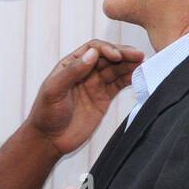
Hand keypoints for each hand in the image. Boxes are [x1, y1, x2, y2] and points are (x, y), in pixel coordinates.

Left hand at [27, 39, 143, 156]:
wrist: (50, 139)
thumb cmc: (45, 113)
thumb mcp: (54, 90)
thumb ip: (72, 71)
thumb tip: (93, 53)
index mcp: (71, 64)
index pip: (93, 49)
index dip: (107, 49)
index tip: (117, 56)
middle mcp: (85, 71)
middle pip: (108, 57)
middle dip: (124, 54)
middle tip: (139, 55)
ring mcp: (95, 85)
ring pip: (116, 70)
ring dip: (129, 65)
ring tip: (143, 64)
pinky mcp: (103, 98)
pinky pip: (119, 85)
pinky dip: (129, 79)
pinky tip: (138, 76)